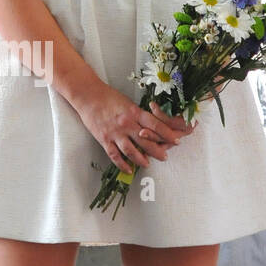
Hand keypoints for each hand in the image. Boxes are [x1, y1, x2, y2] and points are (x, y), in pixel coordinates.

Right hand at [76, 86, 193, 170]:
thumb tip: (151, 128)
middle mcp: (126, 124)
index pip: (155, 125)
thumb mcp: (128, 103)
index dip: (167, 134)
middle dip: (158, 151)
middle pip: (146, 141)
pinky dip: (122, 164)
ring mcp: (115, 133)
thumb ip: (139, 116)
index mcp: (135, 113)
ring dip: (141, 159)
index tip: (176, 140)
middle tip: (165, 157)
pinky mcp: (104, 139)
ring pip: (131, 151)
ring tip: (147, 164)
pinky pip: (115, 155)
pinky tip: (128, 169)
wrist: (88, 96)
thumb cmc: (109, 97)